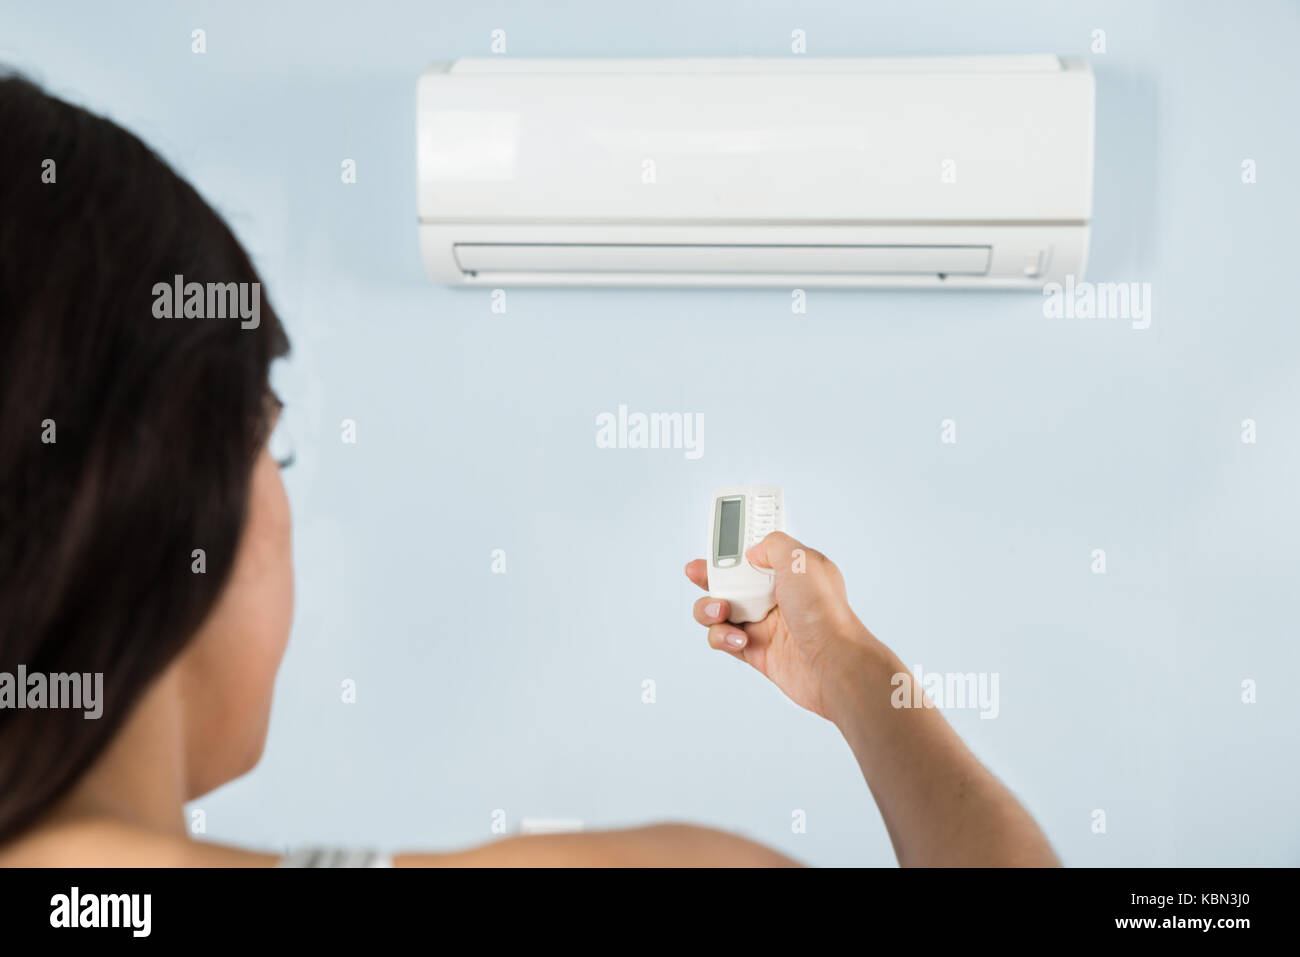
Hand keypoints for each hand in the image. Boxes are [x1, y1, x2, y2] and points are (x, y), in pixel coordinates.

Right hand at [685, 533, 872, 720]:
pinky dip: (722, 637)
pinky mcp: (754, 650)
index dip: (732, 550)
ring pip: (718, 611)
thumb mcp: (801, 558)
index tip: (715, 547)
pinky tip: (739, 638)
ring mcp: (763, 624)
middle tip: (697, 573)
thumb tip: (752, 553)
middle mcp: (776, 596)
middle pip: (729, 581)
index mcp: (789, 571)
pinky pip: (722, 639)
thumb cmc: (825, 613)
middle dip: (708, 576)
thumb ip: (772, 545)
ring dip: (709, 608)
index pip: (753, 554)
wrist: (833, 663)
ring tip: (721, 611)